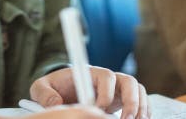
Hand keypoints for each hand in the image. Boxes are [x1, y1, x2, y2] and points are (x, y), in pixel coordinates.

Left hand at [30, 67, 148, 118]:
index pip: (107, 77)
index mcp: (91, 73)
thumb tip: (56, 104)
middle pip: (129, 82)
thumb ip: (44, 93)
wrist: (63, 89)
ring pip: (139, 91)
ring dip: (141, 108)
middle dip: (131, 101)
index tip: (99, 110)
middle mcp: (109, 79)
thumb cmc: (54, 86)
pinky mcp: (123, 100)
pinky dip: (144, 112)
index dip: (107, 93)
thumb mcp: (41, 87)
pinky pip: (141, 102)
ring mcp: (118, 89)